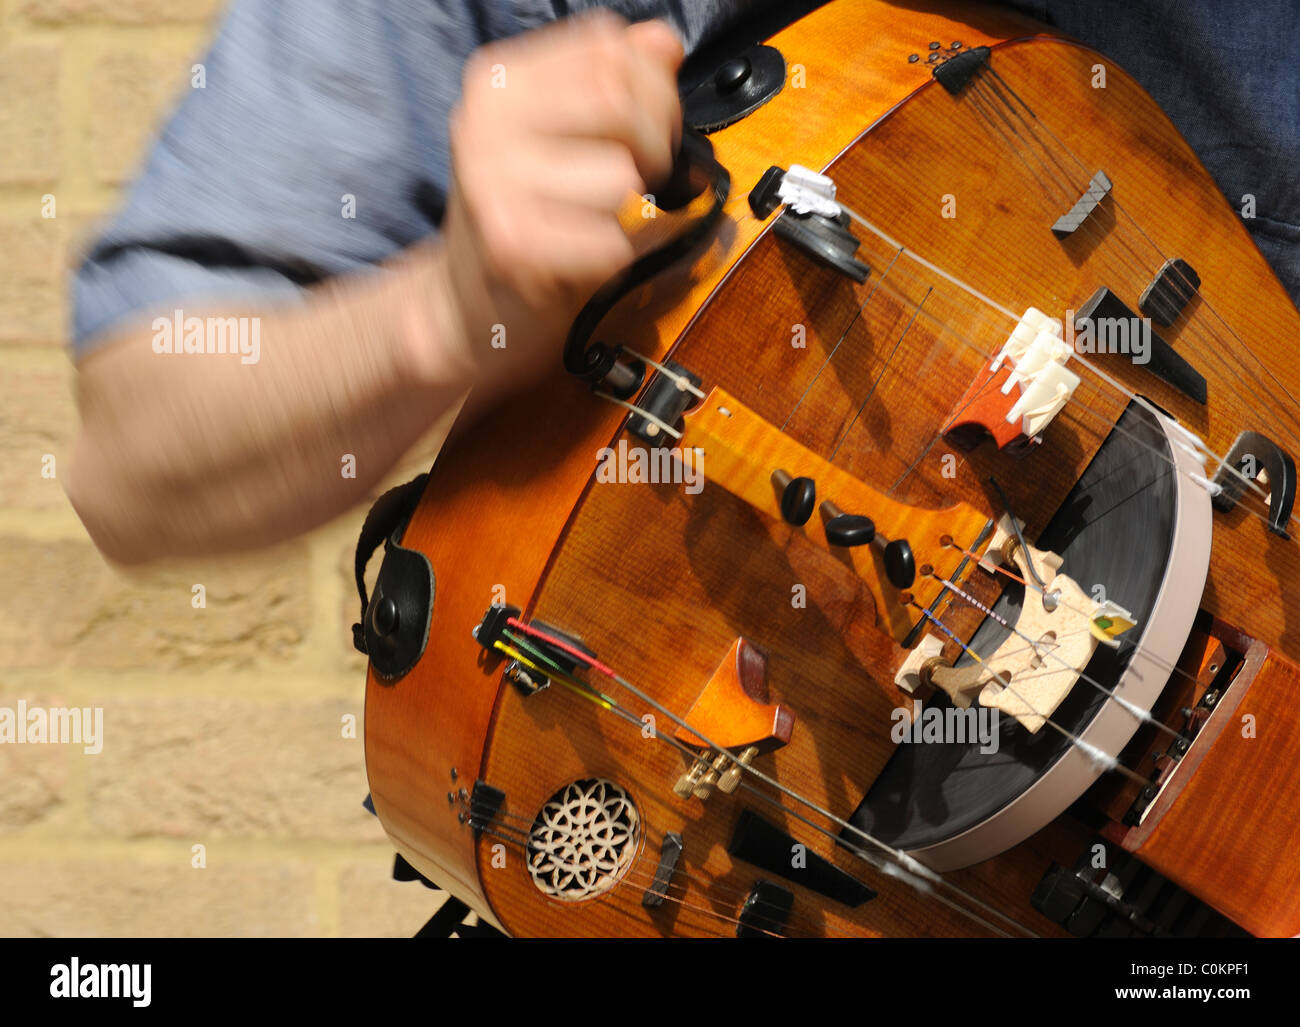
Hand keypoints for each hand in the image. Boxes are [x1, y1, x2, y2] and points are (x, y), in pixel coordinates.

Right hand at [435, 12, 683, 392]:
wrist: (467, 307)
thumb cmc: (522, 219)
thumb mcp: (558, 137)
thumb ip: (609, 83)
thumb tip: (660, 44)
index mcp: (499, 83)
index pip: (608, 48)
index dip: (654, 88)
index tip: (651, 127)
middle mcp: (486, 123)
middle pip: (620, 101)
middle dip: (654, 144)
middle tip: (642, 179)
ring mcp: (493, 183)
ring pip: (620, 176)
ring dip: (630, 210)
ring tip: (599, 222)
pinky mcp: (512, 245)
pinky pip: (611, 241)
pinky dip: (616, 257)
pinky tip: (585, 260)